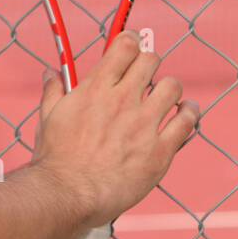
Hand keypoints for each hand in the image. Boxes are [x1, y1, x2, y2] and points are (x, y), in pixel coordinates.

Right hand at [31, 29, 198, 227]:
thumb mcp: (48, 119)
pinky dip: (190, 113)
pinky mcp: (160, 151)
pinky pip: (187, 122)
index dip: (131, 42)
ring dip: (170, 90)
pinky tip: (186, 113)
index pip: (125, 45)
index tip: (132, 49)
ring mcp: (144, 125)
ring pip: (173, 87)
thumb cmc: (55, 160)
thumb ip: (53, 91)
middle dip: (149, 64)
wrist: (69, 195)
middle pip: (152, 60)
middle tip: (145, 77)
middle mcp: (123, 100)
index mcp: (96, 88)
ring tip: (166, 98)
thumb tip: (50, 73)